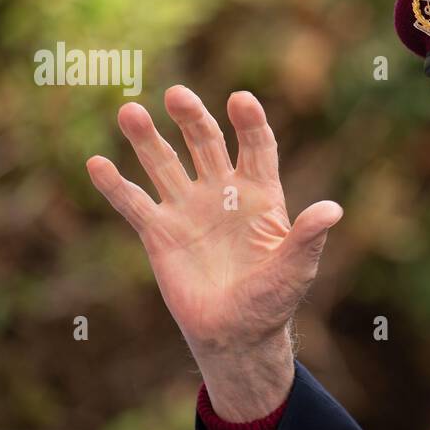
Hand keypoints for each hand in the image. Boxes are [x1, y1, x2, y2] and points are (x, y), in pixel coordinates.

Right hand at [86, 85, 341, 416]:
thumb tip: (333, 210)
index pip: (255, 147)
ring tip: (129, 111)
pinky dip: (115, 185)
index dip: (249, 122)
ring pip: (164, 164)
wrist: (236, 334)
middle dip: (192, 119)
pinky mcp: (159, 233)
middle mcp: (222, 192)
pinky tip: (96, 164)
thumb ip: (308, 238)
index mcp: (260, 193)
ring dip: (146, 138)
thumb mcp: (295, 269)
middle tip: (177, 95)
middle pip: (205, 144)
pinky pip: (133, 203)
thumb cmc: (272, 300)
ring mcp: (188, 208)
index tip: (241, 100)